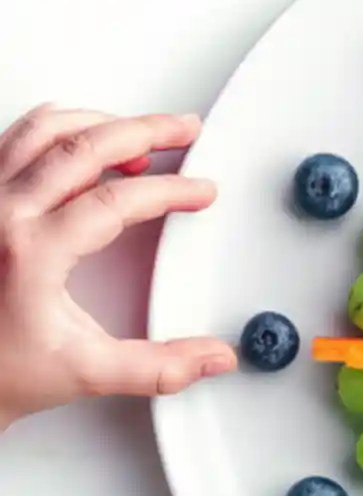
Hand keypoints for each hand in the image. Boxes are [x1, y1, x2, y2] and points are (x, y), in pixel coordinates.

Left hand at [0, 104, 235, 429]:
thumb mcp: (86, 372)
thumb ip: (158, 368)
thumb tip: (209, 357)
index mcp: (32, 250)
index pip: (118, 199)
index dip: (171, 189)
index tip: (200, 191)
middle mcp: (0, 212)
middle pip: (85, 144)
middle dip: (147, 129)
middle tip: (183, 130)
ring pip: (45, 130)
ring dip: (101, 123)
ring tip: (139, 133)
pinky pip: (15, 139)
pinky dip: (58, 129)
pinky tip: (82, 139)